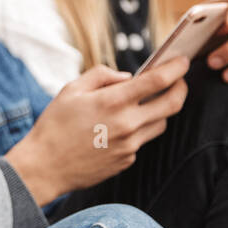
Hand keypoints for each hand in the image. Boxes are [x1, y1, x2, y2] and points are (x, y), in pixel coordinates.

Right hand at [4, 57, 188, 203]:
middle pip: (173, 103)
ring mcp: (130, 145)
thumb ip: (101, 76)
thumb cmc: (53, 125)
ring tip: (147, 103)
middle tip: (179, 80)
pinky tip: (119, 127)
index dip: (176, 68)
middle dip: (182, 87)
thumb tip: (127, 76)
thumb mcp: (70, 90)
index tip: (182, 61)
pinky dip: (138, 129)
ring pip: (161, 123)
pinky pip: (142, 140)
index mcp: (113, 101)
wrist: (44, 167)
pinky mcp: (127, 160)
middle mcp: (127, 124)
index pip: (158, 81)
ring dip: (161, 109)